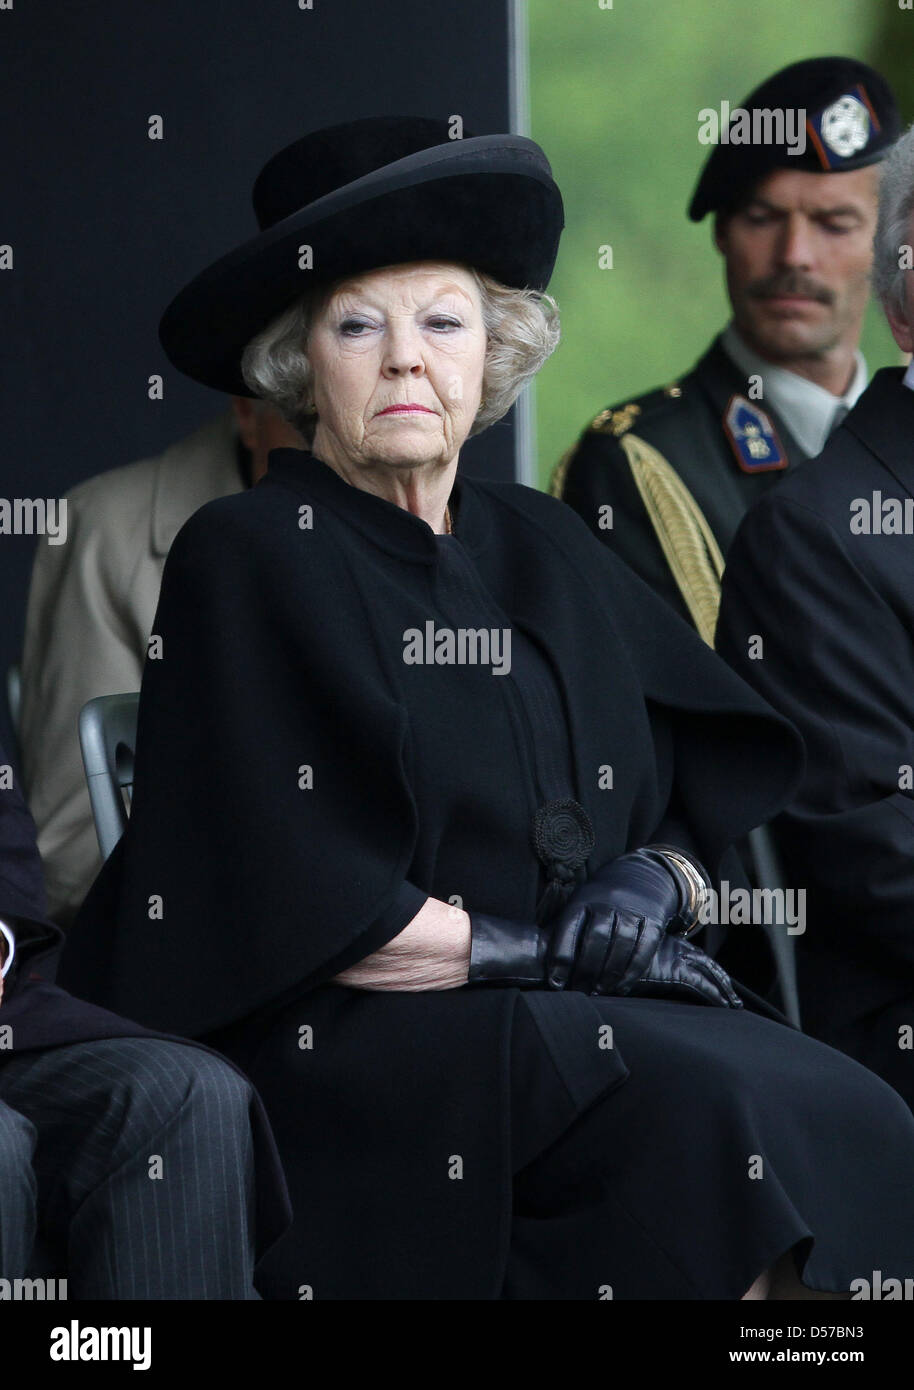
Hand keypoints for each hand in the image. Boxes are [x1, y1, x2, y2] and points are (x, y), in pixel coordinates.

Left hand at [550, 850, 739, 1005]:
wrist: (639, 878)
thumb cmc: (600, 903)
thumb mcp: (580, 906)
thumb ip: (568, 932)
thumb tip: (554, 972)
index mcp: (582, 899)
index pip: (569, 928)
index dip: (561, 957)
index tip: (556, 983)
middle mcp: (607, 902)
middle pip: (596, 937)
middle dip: (585, 969)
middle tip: (579, 991)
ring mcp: (632, 910)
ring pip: (621, 943)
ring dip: (608, 973)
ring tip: (599, 991)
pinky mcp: (652, 920)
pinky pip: (643, 948)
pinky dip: (631, 971)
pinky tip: (621, 988)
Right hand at [625, 933, 741, 1007]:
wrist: (606, 949)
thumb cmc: (614, 955)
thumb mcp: (631, 956)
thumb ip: (639, 963)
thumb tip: (636, 977)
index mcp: (667, 942)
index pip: (695, 954)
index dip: (709, 967)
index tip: (718, 979)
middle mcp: (675, 948)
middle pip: (706, 962)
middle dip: (722, 978)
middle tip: (733, 997)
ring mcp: (676, 958)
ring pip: (709, 971)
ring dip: (723, 987)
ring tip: (733, 1004)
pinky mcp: (674, 973)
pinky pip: (701, 985)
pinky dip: (714, 995)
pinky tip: (723, 1005)